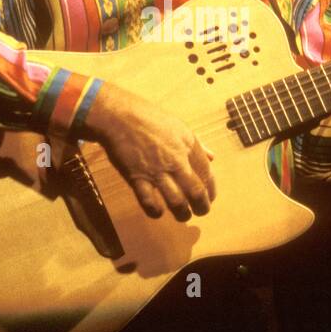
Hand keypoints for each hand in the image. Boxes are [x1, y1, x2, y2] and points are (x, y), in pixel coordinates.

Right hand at [83, 82, 216, 219]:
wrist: (119, 116)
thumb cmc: (149, 117)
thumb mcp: (178, 126)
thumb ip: (196, 144)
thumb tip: (212, 157)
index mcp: (188, 145)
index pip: (207, 173)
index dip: (211, 189)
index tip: (210, 196)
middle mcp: (176, 160)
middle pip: (196, 191)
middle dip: (202, 207)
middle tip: (201, 211)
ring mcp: (156, 170)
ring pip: (177, 201)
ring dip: (182, 213)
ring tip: (183, 215)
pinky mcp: (137, 178)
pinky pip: (150, 202)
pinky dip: (156, 211)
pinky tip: (158, 212)